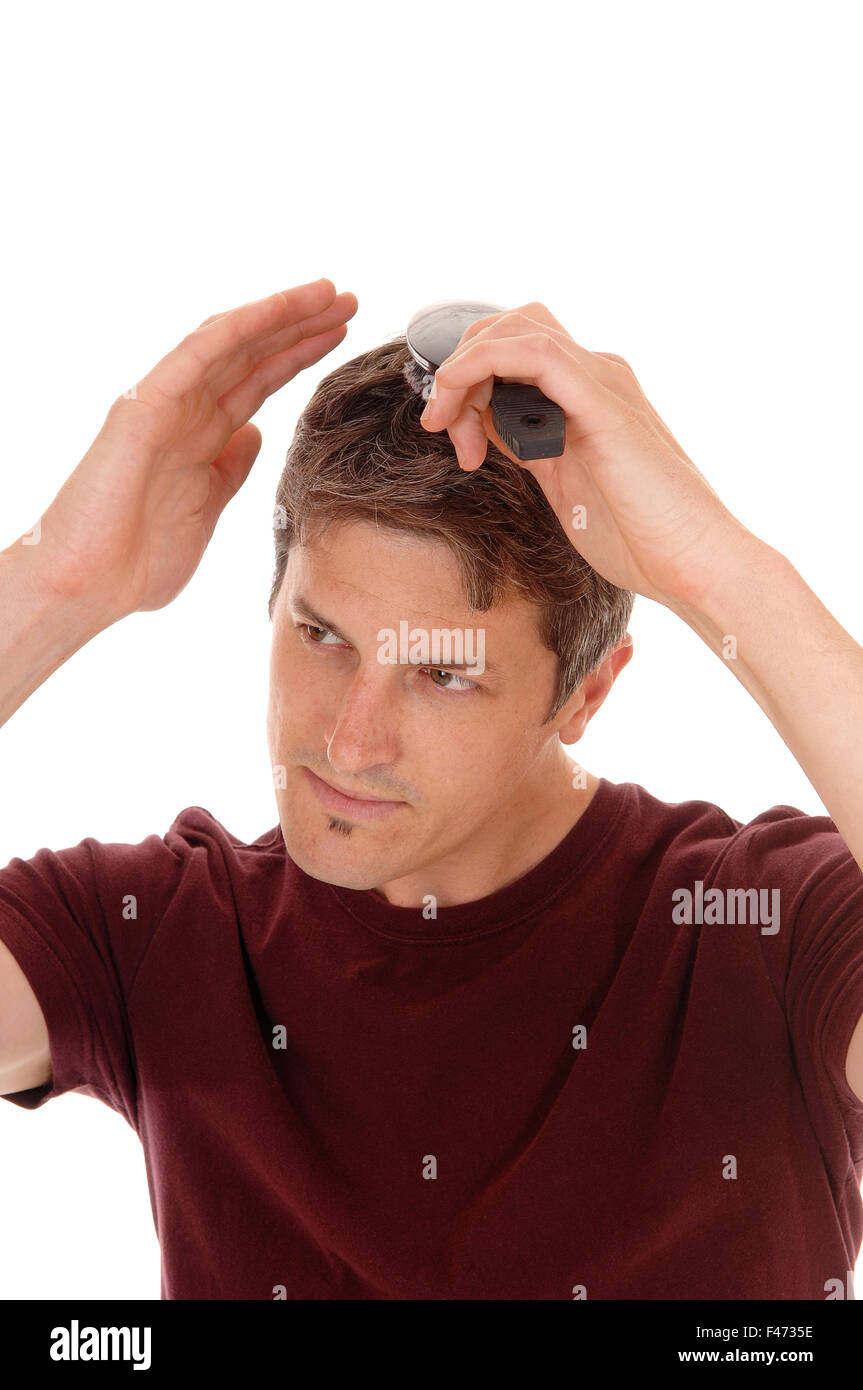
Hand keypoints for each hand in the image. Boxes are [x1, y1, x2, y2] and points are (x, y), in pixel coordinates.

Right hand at [32, 278, 357, 618]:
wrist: (87, 587)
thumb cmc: (136, 563)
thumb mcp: (206, 510)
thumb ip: (229, 470)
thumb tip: (254, 434)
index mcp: (199, 437)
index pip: (257, 382)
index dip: (298, 355)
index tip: (340, 335)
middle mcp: (182, 412)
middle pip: (251, 355)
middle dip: (301, 326)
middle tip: (350, 300)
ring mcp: (163, 405)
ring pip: (229, 343)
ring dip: (280, 315)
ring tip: (329, 294)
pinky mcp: (144, 406)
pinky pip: (196, 354)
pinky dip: (238, 329)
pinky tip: (277, 310)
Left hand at [419, 301, 747, 607]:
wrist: (694, 562)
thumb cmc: (640, 539)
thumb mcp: (564, 485)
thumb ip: (531, 449)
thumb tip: (487, 428)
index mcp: (590, 396)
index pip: (515, 353)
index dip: (469, 383)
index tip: (455, 441)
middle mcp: (598, 377)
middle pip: (510, 328)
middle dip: (461, 368)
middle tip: (446, 429)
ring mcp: (602, 383)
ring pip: (515, 329)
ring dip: (463, 368)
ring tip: (447, 423)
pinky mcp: (602, 401)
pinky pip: (532, 352)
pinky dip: (481, 366)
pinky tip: (463, 409)